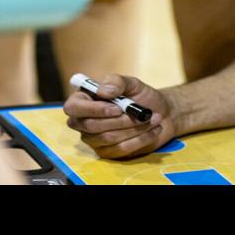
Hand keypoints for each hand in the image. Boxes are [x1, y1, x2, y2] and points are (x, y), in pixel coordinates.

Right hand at [62, 74, 177, 158]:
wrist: (160, 113)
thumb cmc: (141, 96)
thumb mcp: (132, 83)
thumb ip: (117, 81)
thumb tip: (103, 91)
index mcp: (83, 101)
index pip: (73, 107)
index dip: (93, 109)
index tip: (117, 108)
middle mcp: (83, 121)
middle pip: (91, 126)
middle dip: (120, 120)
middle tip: (143, 115)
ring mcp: (94, 139)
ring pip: (107, 138)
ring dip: (133, 129)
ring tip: (152, 119)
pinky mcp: (108, 152)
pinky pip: (121, 149)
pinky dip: (140, 139)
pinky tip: (154, 130)